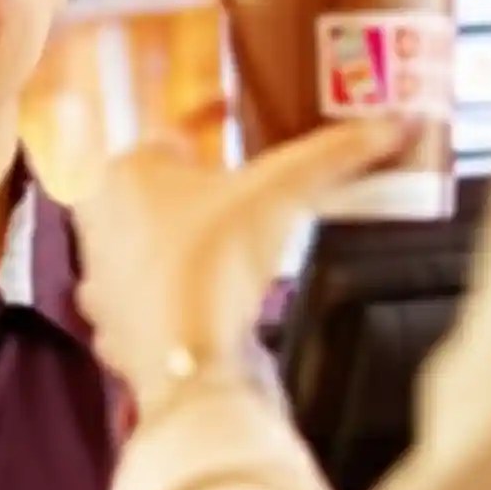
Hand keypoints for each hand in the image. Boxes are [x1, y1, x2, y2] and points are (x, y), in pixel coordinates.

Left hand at [73, 118, 416, 421]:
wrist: (191, 366)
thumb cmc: (214, 268)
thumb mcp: (280, 194)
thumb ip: (333, 155)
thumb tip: (393, 125)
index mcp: (122, 172)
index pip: (172, 135)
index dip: (209, 126)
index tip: (235, 123)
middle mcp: (96, 220)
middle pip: (156, 190)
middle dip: (194, 188)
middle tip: (239, 190)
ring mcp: (98, 277)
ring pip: (145, 243)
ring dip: (179, 241)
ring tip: (224, 245)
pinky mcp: (111, 325)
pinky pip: (144, 298)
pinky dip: (171, 295)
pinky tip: (202, 297)